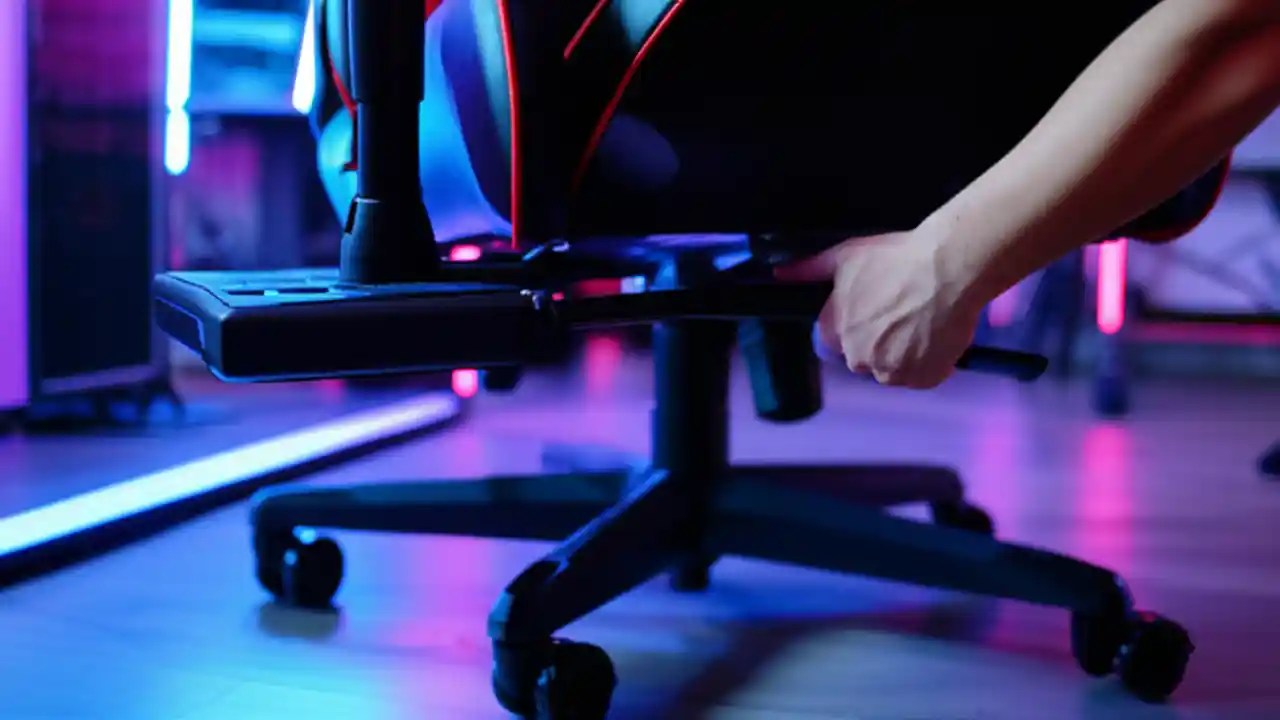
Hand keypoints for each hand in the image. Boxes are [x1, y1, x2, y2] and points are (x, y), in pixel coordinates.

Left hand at [774, 229, 984, 388]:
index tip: (875, 310)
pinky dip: (928, 363)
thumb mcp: (845, 257)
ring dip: (903, 355)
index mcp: (837, 333)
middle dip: (878, 342)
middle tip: (902, 315)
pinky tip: (935, 337)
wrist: (947, 268)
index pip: (835, 341)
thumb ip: (809, 270)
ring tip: (921, 324)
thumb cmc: (895, 258)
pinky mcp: (923, 378)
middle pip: (864, 358)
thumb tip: (777, 273)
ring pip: (892, 370)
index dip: (855, 324)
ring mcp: (892, 371)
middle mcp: (859, 358)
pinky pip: (921, 377)